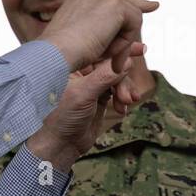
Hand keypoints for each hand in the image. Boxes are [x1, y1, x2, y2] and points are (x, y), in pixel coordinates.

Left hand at [25, 51, 141, 170]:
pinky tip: (123, 108)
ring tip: (126, 102)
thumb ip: (105, 76)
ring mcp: (89, 85)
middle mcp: (79, 71)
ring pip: (115, 78)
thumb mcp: (83, 95)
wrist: (58, 146)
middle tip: (130, 92)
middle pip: (110, 64)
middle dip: (123, 77)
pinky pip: (116, 91)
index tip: (137, 49)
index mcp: (69, 64)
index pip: (97, 50)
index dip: (118, 49)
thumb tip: (126, 61)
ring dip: (124, 90)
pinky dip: (122, 98)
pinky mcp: (97, 97)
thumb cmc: (60, 119)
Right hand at [40, 0, 157, 73]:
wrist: (54, 56)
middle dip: (140, 6)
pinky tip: (113, 55)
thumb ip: (109, 40)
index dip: (127, 4)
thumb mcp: (89, 46)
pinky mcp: (114, 5)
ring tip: (112, 61)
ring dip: (123, 43)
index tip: (145, 5)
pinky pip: (133, 25)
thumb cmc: (64, 58)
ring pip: (129, 18)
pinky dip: (126, 43)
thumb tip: (140, 46)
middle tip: (155, 6)